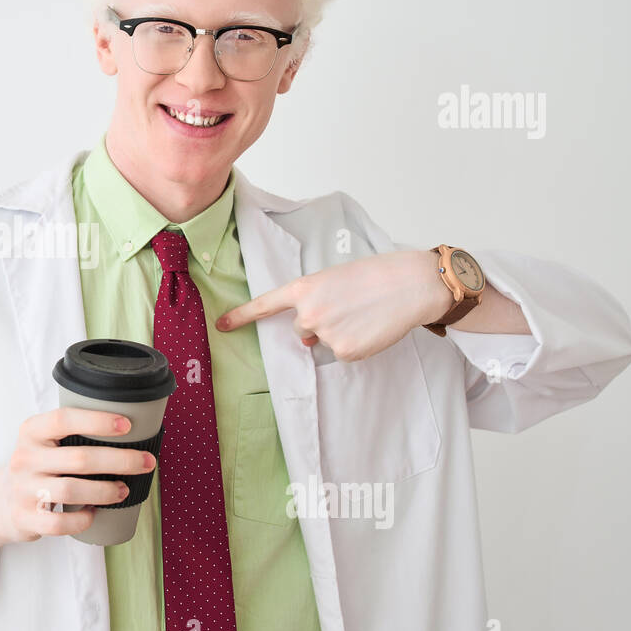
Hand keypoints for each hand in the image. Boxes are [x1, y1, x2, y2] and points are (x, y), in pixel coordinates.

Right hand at [0, 407, 157, 544]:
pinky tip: (94, 514)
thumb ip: (72, 433)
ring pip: (71, 490)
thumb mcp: (44, 442)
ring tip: (124, 490)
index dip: (97, 421)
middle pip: (78, 458)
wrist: (1, 501)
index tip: (127, 425)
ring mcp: (23, 490)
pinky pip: (59, 523)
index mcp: (31, 431)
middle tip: (145, 462)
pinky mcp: (25, 518)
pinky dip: (82, 520)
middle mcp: (24, 458)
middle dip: (119, 460)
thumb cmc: (38, 466)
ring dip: (105, 491)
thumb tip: (131, 431)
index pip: (64, 419)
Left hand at [214, 249, 454, 361]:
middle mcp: (308, 313)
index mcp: (304, 289)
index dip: (242, 316)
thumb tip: (305, 338)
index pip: (265, 305)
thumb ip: (312, 304)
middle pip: (300, 329)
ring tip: (361, 315)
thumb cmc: (374, 277)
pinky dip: (354, 345)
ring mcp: (325, 334)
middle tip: (348, 307)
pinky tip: (369, 328)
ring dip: (338, 333)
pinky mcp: (344, 351)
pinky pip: (341, 353)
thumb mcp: (334, 281)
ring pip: (322, 341)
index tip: (221, 325)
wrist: (409, 285)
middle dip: (320, 322)